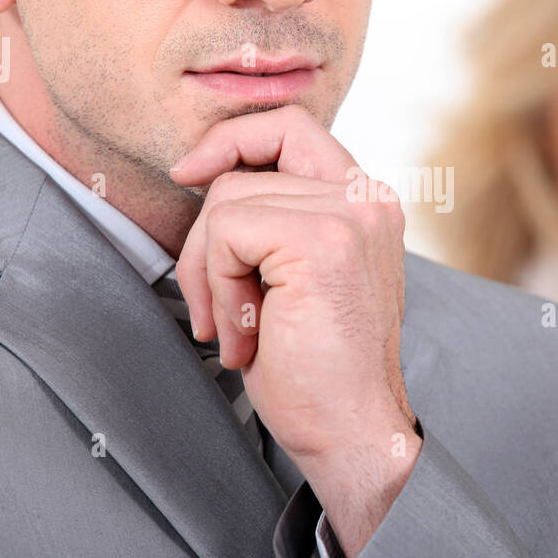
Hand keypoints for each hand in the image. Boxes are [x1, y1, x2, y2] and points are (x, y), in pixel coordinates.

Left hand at [169, 105, 421, 557]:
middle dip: (206, 240)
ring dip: (210, 272)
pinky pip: (227, 231)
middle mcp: (368, 196)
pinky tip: (245, 335)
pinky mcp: (323, 238)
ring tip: (237, 330)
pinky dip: (218, 285)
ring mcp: (351, 213)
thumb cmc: (316, 369)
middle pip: (243, 168)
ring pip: (227, 200)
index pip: (289, 126)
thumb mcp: (292, 275)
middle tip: (219, 310)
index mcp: (366, 201)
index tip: (189, 174)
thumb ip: (274, 218)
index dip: (232, 140)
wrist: (351, 432)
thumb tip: (205, 176)